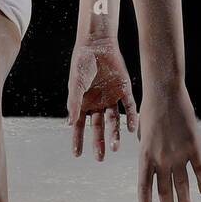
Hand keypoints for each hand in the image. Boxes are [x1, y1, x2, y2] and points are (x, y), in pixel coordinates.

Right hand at [67, 36, 137, 159]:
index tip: (77, 154)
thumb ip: (73, 103)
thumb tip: (69, 124)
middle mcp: (98, 104)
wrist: (97, 43)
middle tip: (100, 158)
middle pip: (98, 127)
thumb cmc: (82, 62)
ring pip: (114, 121)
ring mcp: (112, 98)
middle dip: (99, 143)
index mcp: (84, 103)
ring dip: (115, 134)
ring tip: (115, 147)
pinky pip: (129, 107)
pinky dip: (130, 118)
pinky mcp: (124, 90)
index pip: (80, 126)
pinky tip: (131, 129)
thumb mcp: (76, 84)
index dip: (78, 140)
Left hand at [136, 85, 200, 201]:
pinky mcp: (194, 146)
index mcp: (145, 156)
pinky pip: (200, 169)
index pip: (144, 189)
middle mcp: (161, 159)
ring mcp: (178, 153)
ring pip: (183, 185)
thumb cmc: (150, 109)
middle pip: (164, 192)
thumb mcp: (143, 133)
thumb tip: (155, 164)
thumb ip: (149, 152)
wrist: (164, 91)